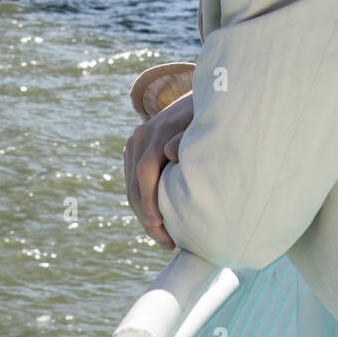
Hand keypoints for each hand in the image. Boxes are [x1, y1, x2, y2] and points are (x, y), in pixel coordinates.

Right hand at [123, 89, 193, 250]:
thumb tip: (170, 153)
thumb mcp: (202, 124)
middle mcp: (140, 136)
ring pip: (131, 185)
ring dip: (144, 214)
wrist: (198, 93)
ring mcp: (135, 141)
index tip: (162, 227)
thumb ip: (186, 138)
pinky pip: (133, 180)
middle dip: (147, 218)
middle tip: (167, 243)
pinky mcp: (135, 148)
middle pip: (135, 184)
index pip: (144, 173)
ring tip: (164, 238)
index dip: (150, 201)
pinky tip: (158, 219)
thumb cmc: (206, 115)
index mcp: (155, 132)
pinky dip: (143, 202)